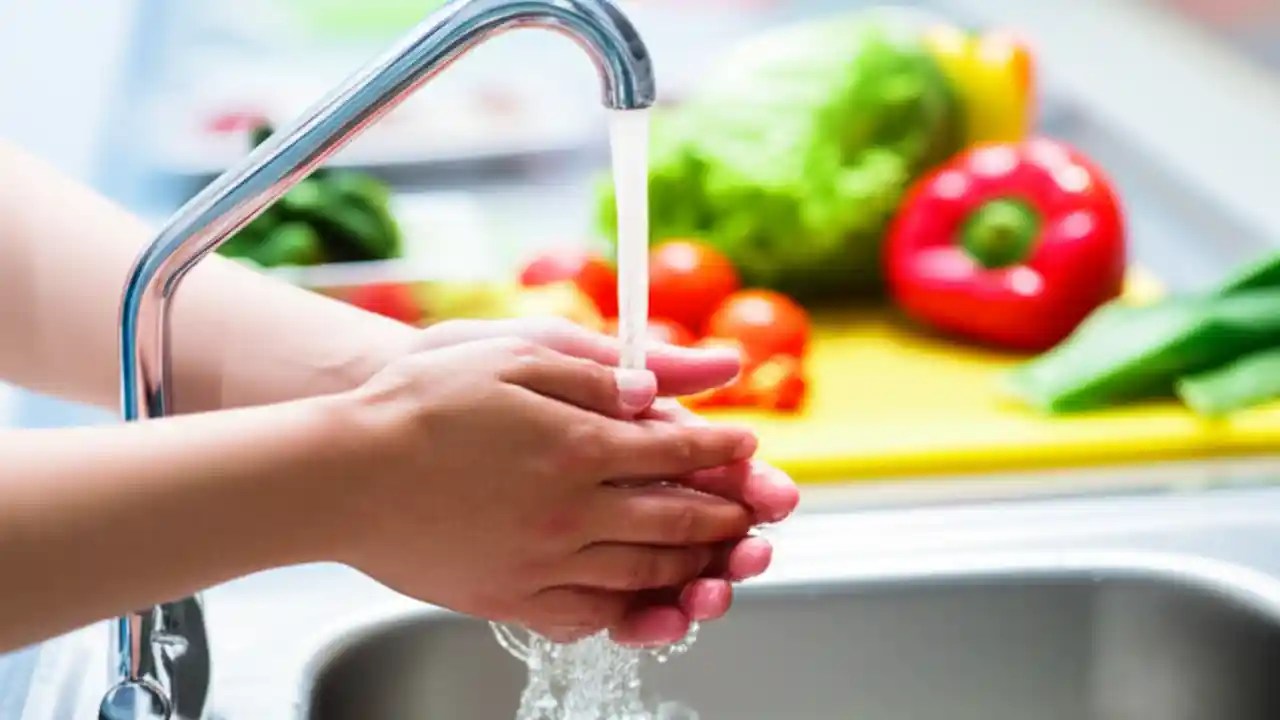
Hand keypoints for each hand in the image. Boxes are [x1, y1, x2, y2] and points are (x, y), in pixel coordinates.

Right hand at [331, 337, 761, 641]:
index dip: (721, 450)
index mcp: (578, 445)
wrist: (338, 473)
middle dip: (726, 515)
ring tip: (718, 559)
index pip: (676, 452)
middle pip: (675, 520)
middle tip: (753, 514)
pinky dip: (627, 607)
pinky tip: (640, 599)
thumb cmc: (418, 401)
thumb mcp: (511, 356)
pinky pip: (587, 613)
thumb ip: (594, 373)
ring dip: (694, 564)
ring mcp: (542, 562)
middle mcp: (571, 512)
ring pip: (643, 570)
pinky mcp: (508, 597)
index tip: (747, 447)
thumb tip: (660, 387)